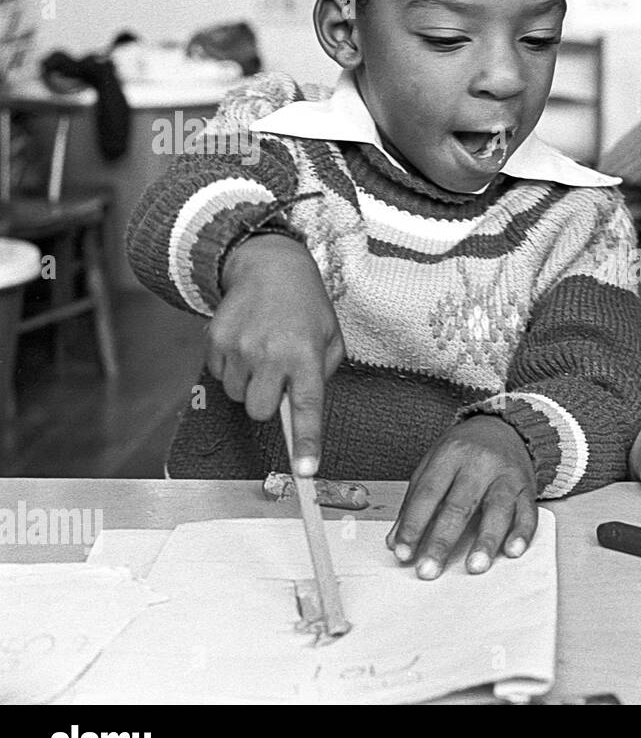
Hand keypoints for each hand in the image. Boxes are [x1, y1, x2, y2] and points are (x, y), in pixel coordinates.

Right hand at [208, 234, 344, 475]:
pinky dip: (233, 368)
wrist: (268, 266)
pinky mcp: (215, 342)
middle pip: (261, 412)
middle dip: (269, 404)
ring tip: (263, 353)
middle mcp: (271, 353)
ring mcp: (239, 348)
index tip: (305, 471)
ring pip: (239, 396)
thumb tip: (301, 408)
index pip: (307, 407)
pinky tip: (246, 344)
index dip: (305, 442)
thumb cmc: (305, 306)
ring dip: (251, 384)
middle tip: (279, 378)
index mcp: (305, 354)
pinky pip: (220, 376)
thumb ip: (320, 375)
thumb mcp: (330, 337)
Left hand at [386, 416, 537, 579]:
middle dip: (443, 541)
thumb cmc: (465, 449)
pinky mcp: (527, 488)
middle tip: (430, 570)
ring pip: (498, 509)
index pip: (428, 493)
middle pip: (460, 505)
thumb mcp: (433, 464)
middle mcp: (480, 464)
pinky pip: (528, 512)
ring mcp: (506, 476)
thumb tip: (396, 541)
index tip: (404, 552)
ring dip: (486, 540)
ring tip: (474, 566)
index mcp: (450, 455)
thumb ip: (414, 502)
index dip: (414, 525)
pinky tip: (512, 551)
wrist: (504, 427)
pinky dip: (522, 533)